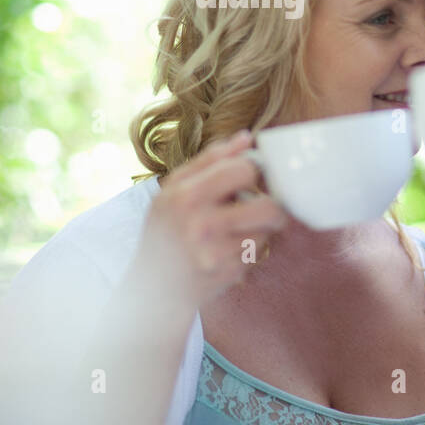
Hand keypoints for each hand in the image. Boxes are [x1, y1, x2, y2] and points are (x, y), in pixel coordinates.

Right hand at [132, 131, 287, 310]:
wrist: (151, 287)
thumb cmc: (164, 232)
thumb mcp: (172, 189)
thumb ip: (209, 160)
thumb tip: (246, 138)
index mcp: (186, 196)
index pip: (242, 170)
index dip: (255, 170)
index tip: (253, 176)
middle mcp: (202, 225)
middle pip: (268, 207)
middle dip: (272, 205)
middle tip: (263, 205)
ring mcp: (217, 254)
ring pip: (266, 231)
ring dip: (259, 229)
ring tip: (238, 229)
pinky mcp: (228, 274)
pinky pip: (258, 253)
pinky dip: (250, 250)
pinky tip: (230, 250)